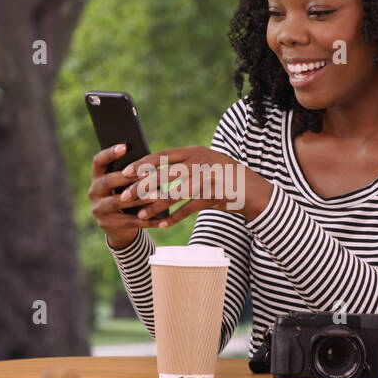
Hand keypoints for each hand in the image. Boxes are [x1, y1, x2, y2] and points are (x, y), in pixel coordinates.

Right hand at [88, 143, 164, 248]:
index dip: (110, 153)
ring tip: (159, 195)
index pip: (98, 161)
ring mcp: (98, 209)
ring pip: (119, 202)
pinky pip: (130, 221)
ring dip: (140, 198)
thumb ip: (130, 173)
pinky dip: (147, 220)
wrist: (118, 227)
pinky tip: (162, 218)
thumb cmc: (126, 196)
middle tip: (149, 173)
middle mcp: (93, 192)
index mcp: (97, 176)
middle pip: (108, 181)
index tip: (125, 146)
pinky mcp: (107, 224)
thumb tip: (151, 160)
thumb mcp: (123, 184)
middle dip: (129, 177)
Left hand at [117, 146, 272, 227]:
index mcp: (194, 152)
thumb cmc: (224, 177)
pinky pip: (189, 208)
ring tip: (141, 215)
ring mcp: (208, 179)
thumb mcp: (205, 164)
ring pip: (174, 193)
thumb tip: (153, 170)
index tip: (124, 173)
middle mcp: (200, 162)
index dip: (141, 164)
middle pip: (163, 174)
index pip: (162, 156)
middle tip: (125, 197)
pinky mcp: (214, 195)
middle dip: (142, 187)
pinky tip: (163, 225)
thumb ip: (184, 165)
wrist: (253, 190)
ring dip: (155, 206)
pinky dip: (175, 217)